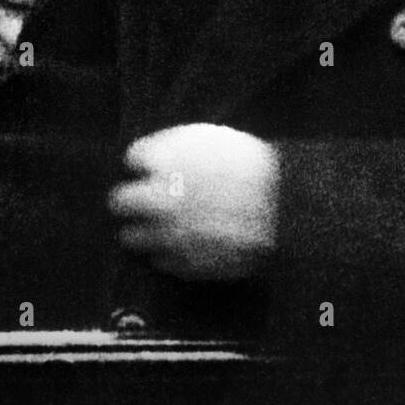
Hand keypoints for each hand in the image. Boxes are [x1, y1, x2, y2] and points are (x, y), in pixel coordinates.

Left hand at [109, 123, 277, 280]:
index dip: (148, 164)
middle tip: (149, 200)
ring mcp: (166, 234)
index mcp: (163, 160)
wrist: (284, 208)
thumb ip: (176, 149)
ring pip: (130, 237)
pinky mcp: (180, 263)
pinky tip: (188, 242)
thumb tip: (152, 160)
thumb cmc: (254, 167)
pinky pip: (159, 260)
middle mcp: (155, 197)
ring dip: (144, 229)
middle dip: (133, 199)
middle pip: (119, 201)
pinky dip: (168, 252)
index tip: (158, 168)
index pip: (132, 159)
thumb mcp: (212, 140)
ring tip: (165, 226)